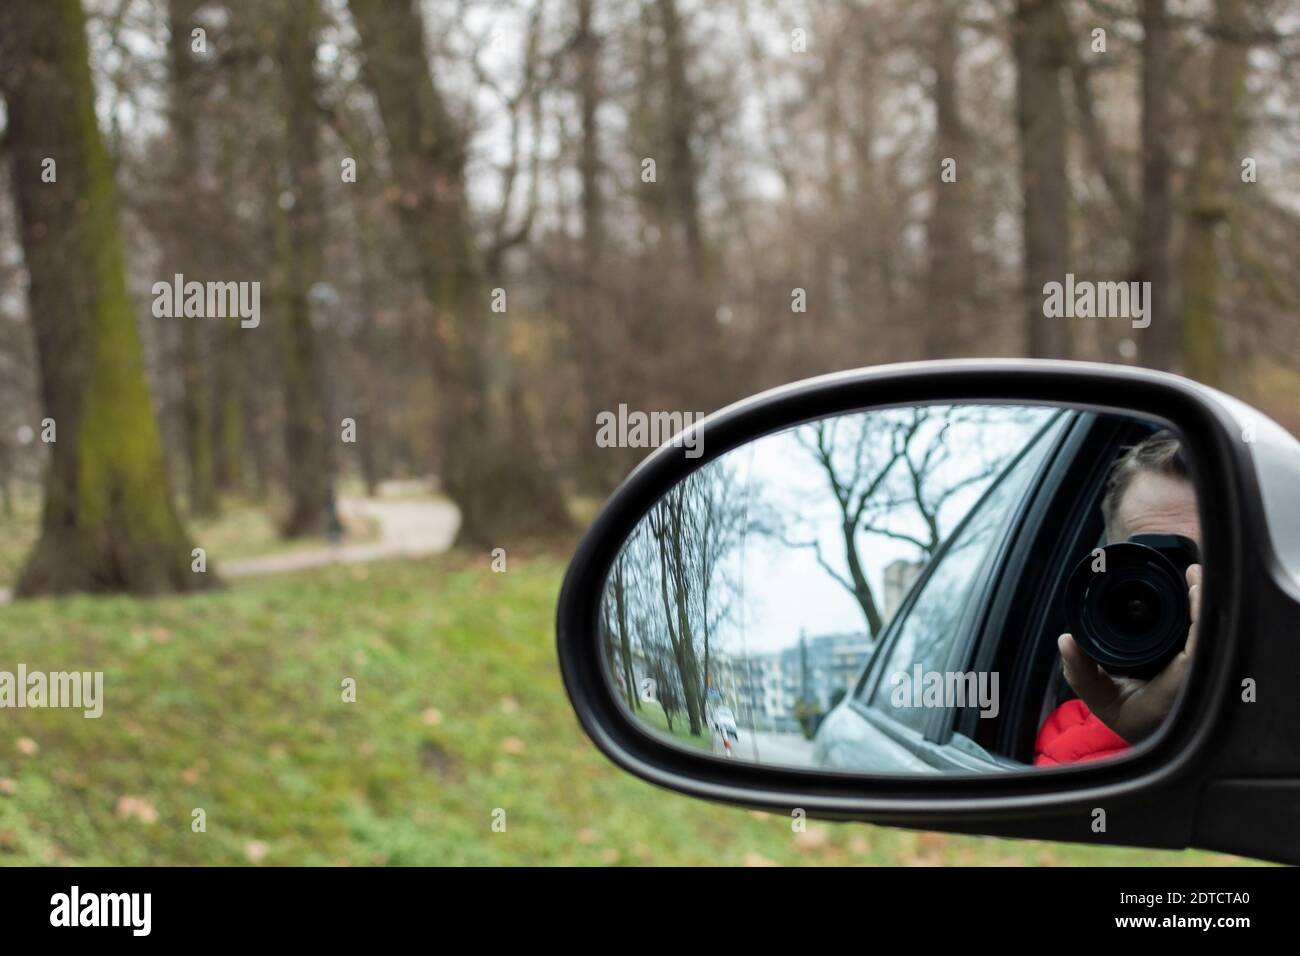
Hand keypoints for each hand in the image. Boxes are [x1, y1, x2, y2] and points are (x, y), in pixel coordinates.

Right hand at [1058, 563, 1201, 743]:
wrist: (1150, 737)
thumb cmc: (1128, 719)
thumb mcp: (1098, 700)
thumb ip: (1079, 672)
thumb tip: (1066, 639)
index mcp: (1176, 691)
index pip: (1197, 649)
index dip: (1199, 615)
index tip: (1193, 587)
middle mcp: (1196, 681)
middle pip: (1211, 636)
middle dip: (1203, 600)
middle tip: (1192, 571)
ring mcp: (1202, 674)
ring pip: (1213, 636)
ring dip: (1205, 606)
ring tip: (1194, 577)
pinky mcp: (1201, 666)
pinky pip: (1206, 639)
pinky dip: (1202, 615)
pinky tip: (1195, 596)